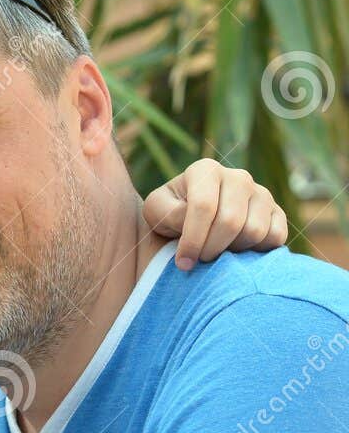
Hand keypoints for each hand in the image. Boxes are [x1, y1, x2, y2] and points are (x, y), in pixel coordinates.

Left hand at [144, 158, 287, 270]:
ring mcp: (261, 193)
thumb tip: (192, 220)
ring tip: (216, 251)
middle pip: (231, 221)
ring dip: (232, 251)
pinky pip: (275, 237)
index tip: (183, 262)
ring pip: (254, 231)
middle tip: (199, 260)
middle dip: (211, 248)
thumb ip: (168, 213)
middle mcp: (237, 177)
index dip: (193, 239)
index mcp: (205, 170)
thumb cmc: (169, 215)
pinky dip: (257, 252)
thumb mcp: (156, 211)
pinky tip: (237, 250)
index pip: (204, 206)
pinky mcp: (277, 212)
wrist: (193, 223)